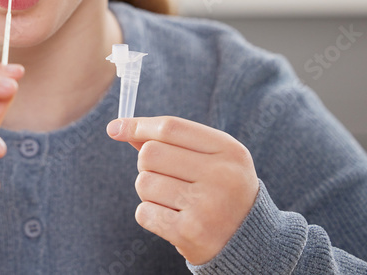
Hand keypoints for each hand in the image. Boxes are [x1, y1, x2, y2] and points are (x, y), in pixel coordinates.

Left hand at [107, 116, 258, 264]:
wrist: (251, 241)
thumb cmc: (223, 191)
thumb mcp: (212, 158)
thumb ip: (172, 141)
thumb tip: (121, 128)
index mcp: (229, 150)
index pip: (170, 127)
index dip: (138, 125)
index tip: (116, 128)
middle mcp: (220, 175)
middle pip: (151, 153)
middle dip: (147, 164)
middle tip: (166, 177)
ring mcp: (205, 205)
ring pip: (144, 183)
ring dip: (149, 192)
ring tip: (173, 200)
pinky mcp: (190, 233)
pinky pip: (144, 212)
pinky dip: (150, 214)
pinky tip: (172, 218)